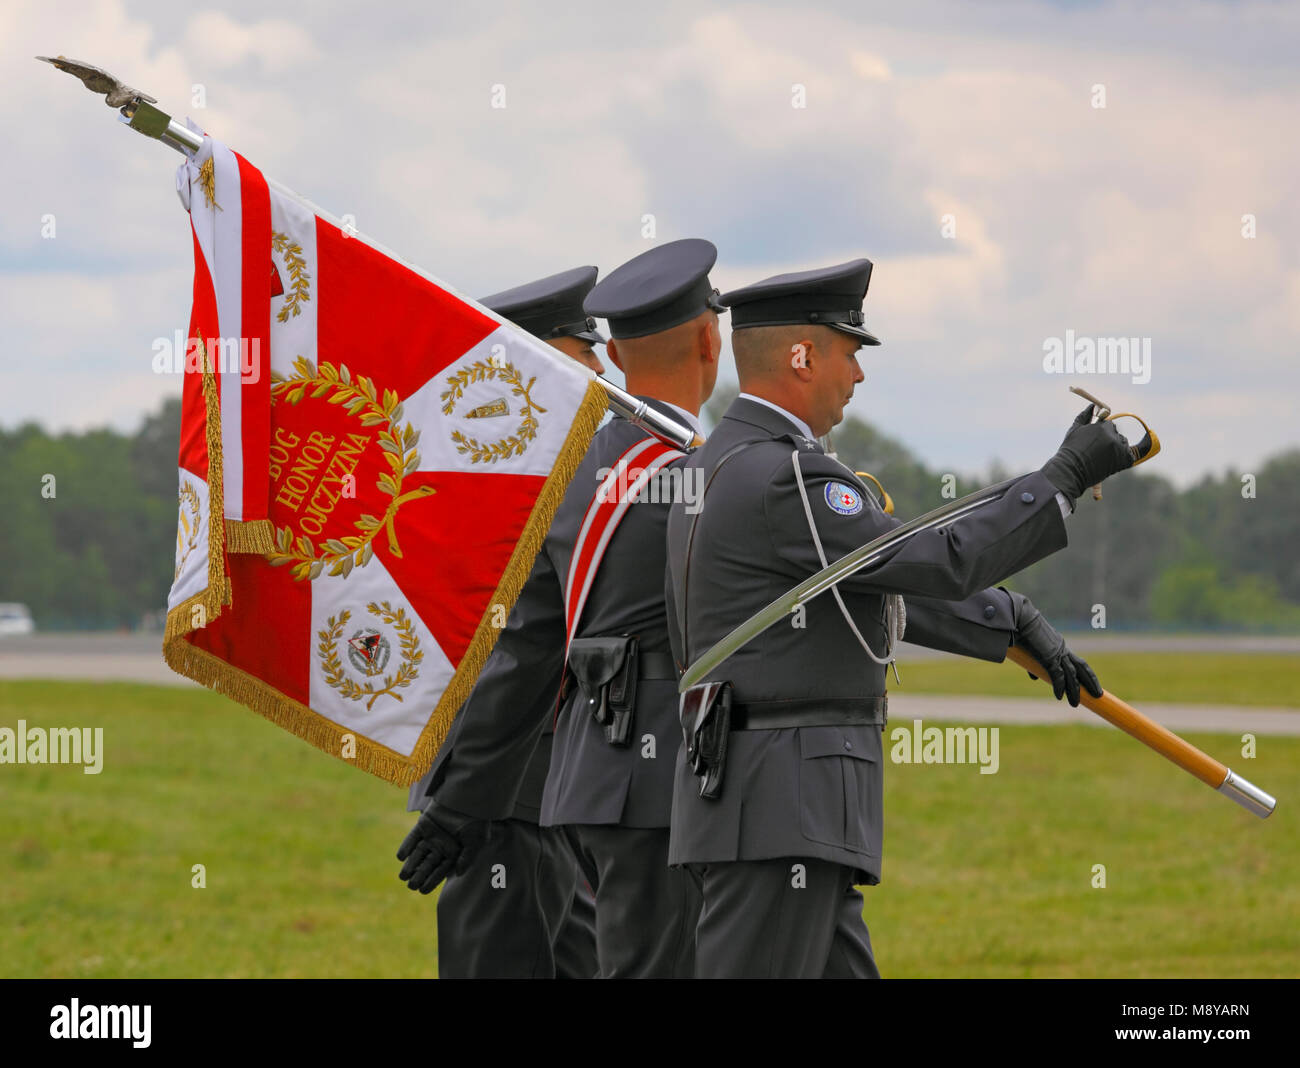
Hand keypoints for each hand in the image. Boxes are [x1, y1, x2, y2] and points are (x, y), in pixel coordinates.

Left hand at [396, 801, 490, 893]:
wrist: (467, 798)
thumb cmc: (476, 820)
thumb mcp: (476, 841)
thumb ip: (467, 858)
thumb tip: (459, 874)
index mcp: (453, 853)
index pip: (440, 871)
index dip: (431, 881)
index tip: (422, 890)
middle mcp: (441, 846)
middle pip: (427, 865)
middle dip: (419, 876)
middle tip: (411, 885)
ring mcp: (431, 836)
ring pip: (418, 854)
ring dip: (410, 865)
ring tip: (403, 876)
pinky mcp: (423, 825)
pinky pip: (412, 838)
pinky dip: (406, 847)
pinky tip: (401, 857)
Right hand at [1004, 589, 1101, 706]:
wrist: (1019, 618)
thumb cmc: (1022, 628)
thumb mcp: (1031, 649)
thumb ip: (1034, 664)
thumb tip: (1035, 677)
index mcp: (1059, 645)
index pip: (1076, 661)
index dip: (1084, 674)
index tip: (1089, 683)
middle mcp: (1062, 649)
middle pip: (1082, 668)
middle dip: (1091, 682)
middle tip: (1098, 695)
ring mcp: (1057, 653)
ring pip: (1072, 675)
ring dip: (1075, 691)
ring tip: (1075, 704)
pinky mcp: (1048, 657)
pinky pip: (1057, 676)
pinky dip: (1059, 687)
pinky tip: (1059, 697)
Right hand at [1040, 405, 1134, 502]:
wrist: (1069, 471)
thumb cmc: (1069, 451)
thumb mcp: (1074, 430)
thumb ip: (1085, 416)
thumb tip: (1092, 405)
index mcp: (1103, 427)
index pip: (1109, 425)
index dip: (1102, 432)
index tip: (1095, 439)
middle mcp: (1114, 437)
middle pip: (1116, 434)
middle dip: (1109, 439)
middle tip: (1097, 449)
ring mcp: (1120, 449)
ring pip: (1123, 443)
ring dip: (1116, 448)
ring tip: (1101, 457)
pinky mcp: (1124, 460)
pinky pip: (1130, 455)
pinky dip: (1125, 457)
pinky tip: (1117, 460)